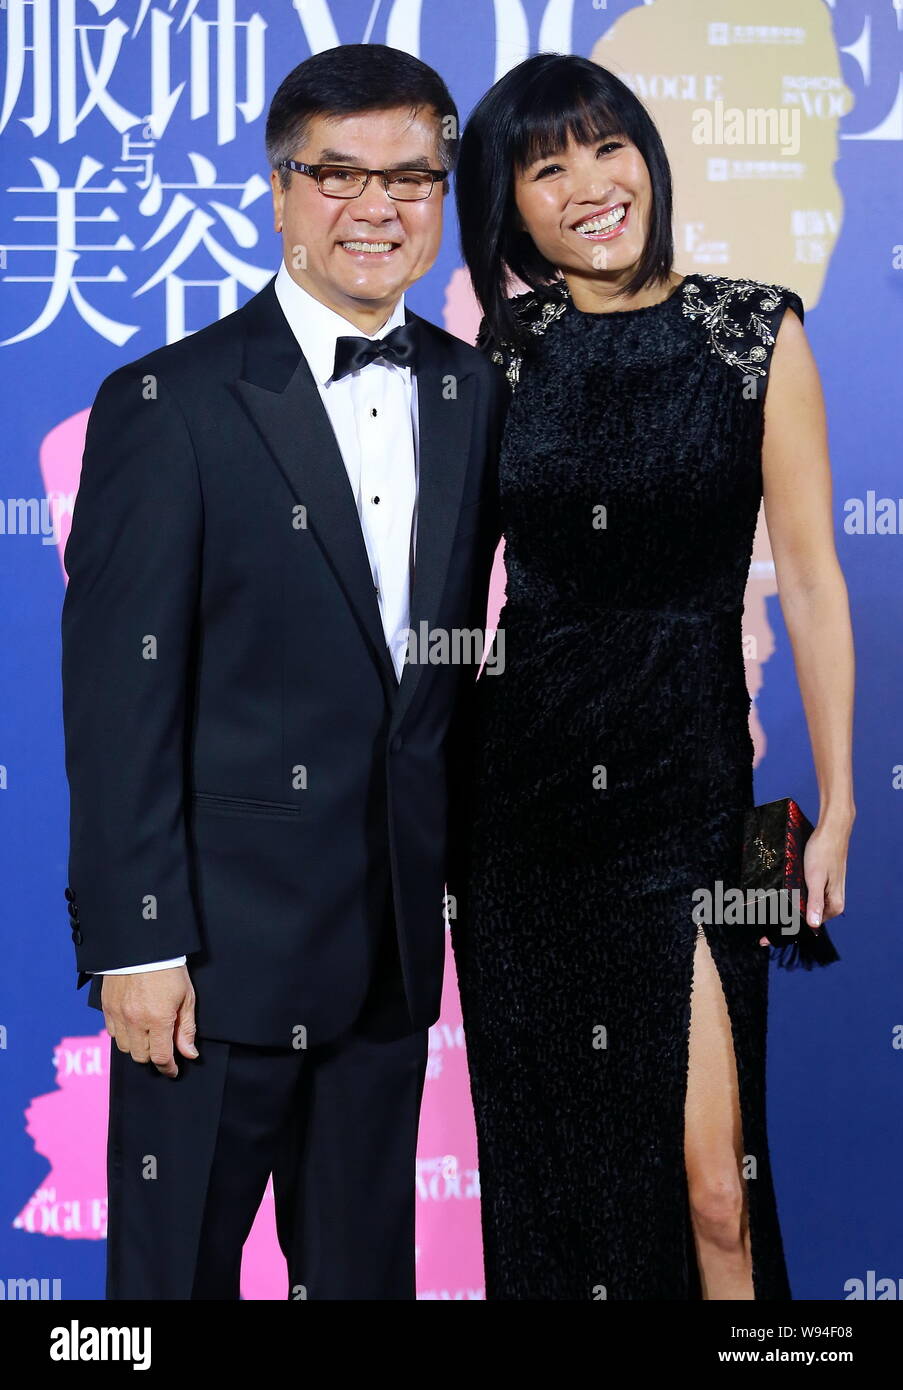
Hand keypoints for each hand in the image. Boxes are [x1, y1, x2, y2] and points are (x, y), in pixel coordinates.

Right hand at [102, 965, 197, 1076]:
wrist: (143, 945)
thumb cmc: (169, 969)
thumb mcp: (186, 997)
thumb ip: (186, 1028)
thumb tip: (189, 1054)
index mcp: (158, 1018)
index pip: (161, 1056)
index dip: (168, 1068)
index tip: (173, 1070)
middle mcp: (135, 1020)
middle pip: (141, 1056)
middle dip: (153, 1055)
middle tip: (162, 1046)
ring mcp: (118, 1014)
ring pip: (125, 1047)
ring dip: (137, 1046)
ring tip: (148, 1033)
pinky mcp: (107, 1007)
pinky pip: (112, 1032)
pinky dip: (123, 1034)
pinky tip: (133, 1024)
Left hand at [758, 812, 851, 946]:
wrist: (832, 830)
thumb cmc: (823, 852)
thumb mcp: (815, 878)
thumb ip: (815, 902)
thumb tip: (814, 926)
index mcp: (833, 906)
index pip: (808, 927)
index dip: (786, 933)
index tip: (764, 939)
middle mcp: (832, 903)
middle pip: (805, 918)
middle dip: (784, 922)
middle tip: (759, 926)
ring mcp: (826, 893)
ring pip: (804, 906)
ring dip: (787, 909)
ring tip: (764, 913)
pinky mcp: (821, 883)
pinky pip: (804, 895)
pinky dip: (792, 897)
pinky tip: (778, 897)